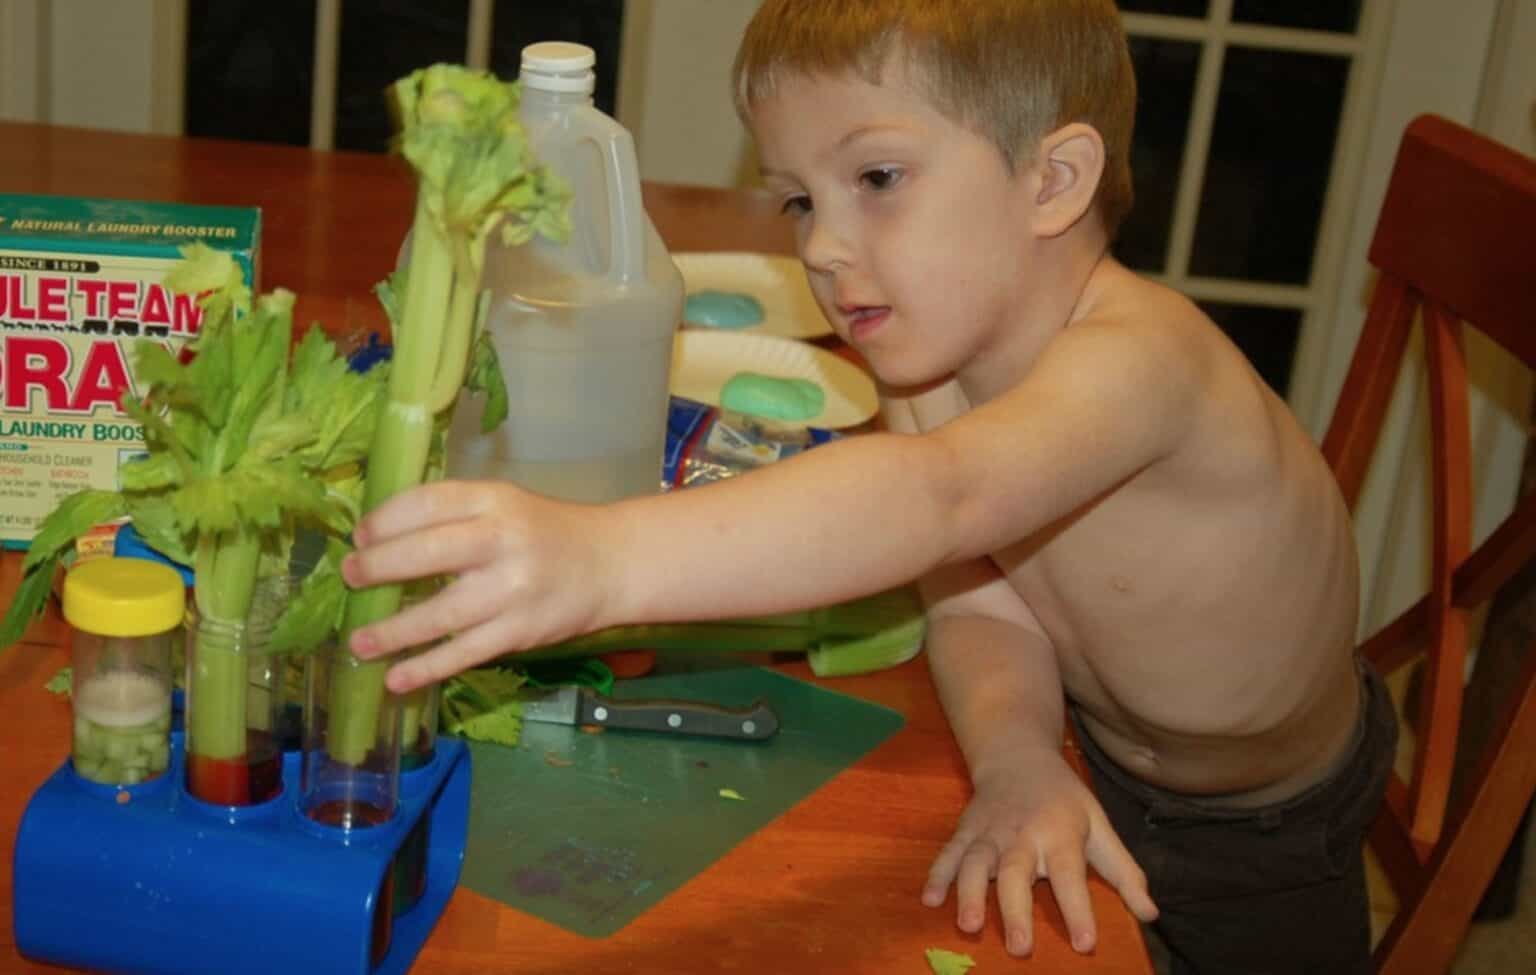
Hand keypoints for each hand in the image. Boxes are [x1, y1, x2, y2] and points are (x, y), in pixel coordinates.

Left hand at [341, 480, 615, 691]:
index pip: (429, 503)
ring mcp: (512, 590)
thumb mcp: (504, 505)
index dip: (386, 520)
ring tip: (358, 643)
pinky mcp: (520, 632)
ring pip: (440, 614)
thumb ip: (453, 516)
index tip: (360, 536)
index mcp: (494, 501)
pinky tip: (396, 678)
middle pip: (427, 554)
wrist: (608, 565)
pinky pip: (464, 653)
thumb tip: (378, 540)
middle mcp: (502, 541)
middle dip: (379, 567)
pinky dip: (426, 668)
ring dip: (393, 632)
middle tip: (350, 577)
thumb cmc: (544, 533)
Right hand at [922, 750, 1157, 956]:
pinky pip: (948, 854)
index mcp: (1060, 833)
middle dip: (1016, 910)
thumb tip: (1152, 914)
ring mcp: (989, 833)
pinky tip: (929, 901)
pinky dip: (936, 876)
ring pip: (975, 863)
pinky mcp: (965, 832)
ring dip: (969, 893)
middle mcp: (1022, 834)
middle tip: (1020, 948)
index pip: (1071, 875)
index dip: (1078, 909)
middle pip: (1016, 872)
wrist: (1016, 754)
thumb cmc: (1063, 798)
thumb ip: (1123, 871)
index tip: (1084, 944)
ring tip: (970, 925)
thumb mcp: (1099, 825)